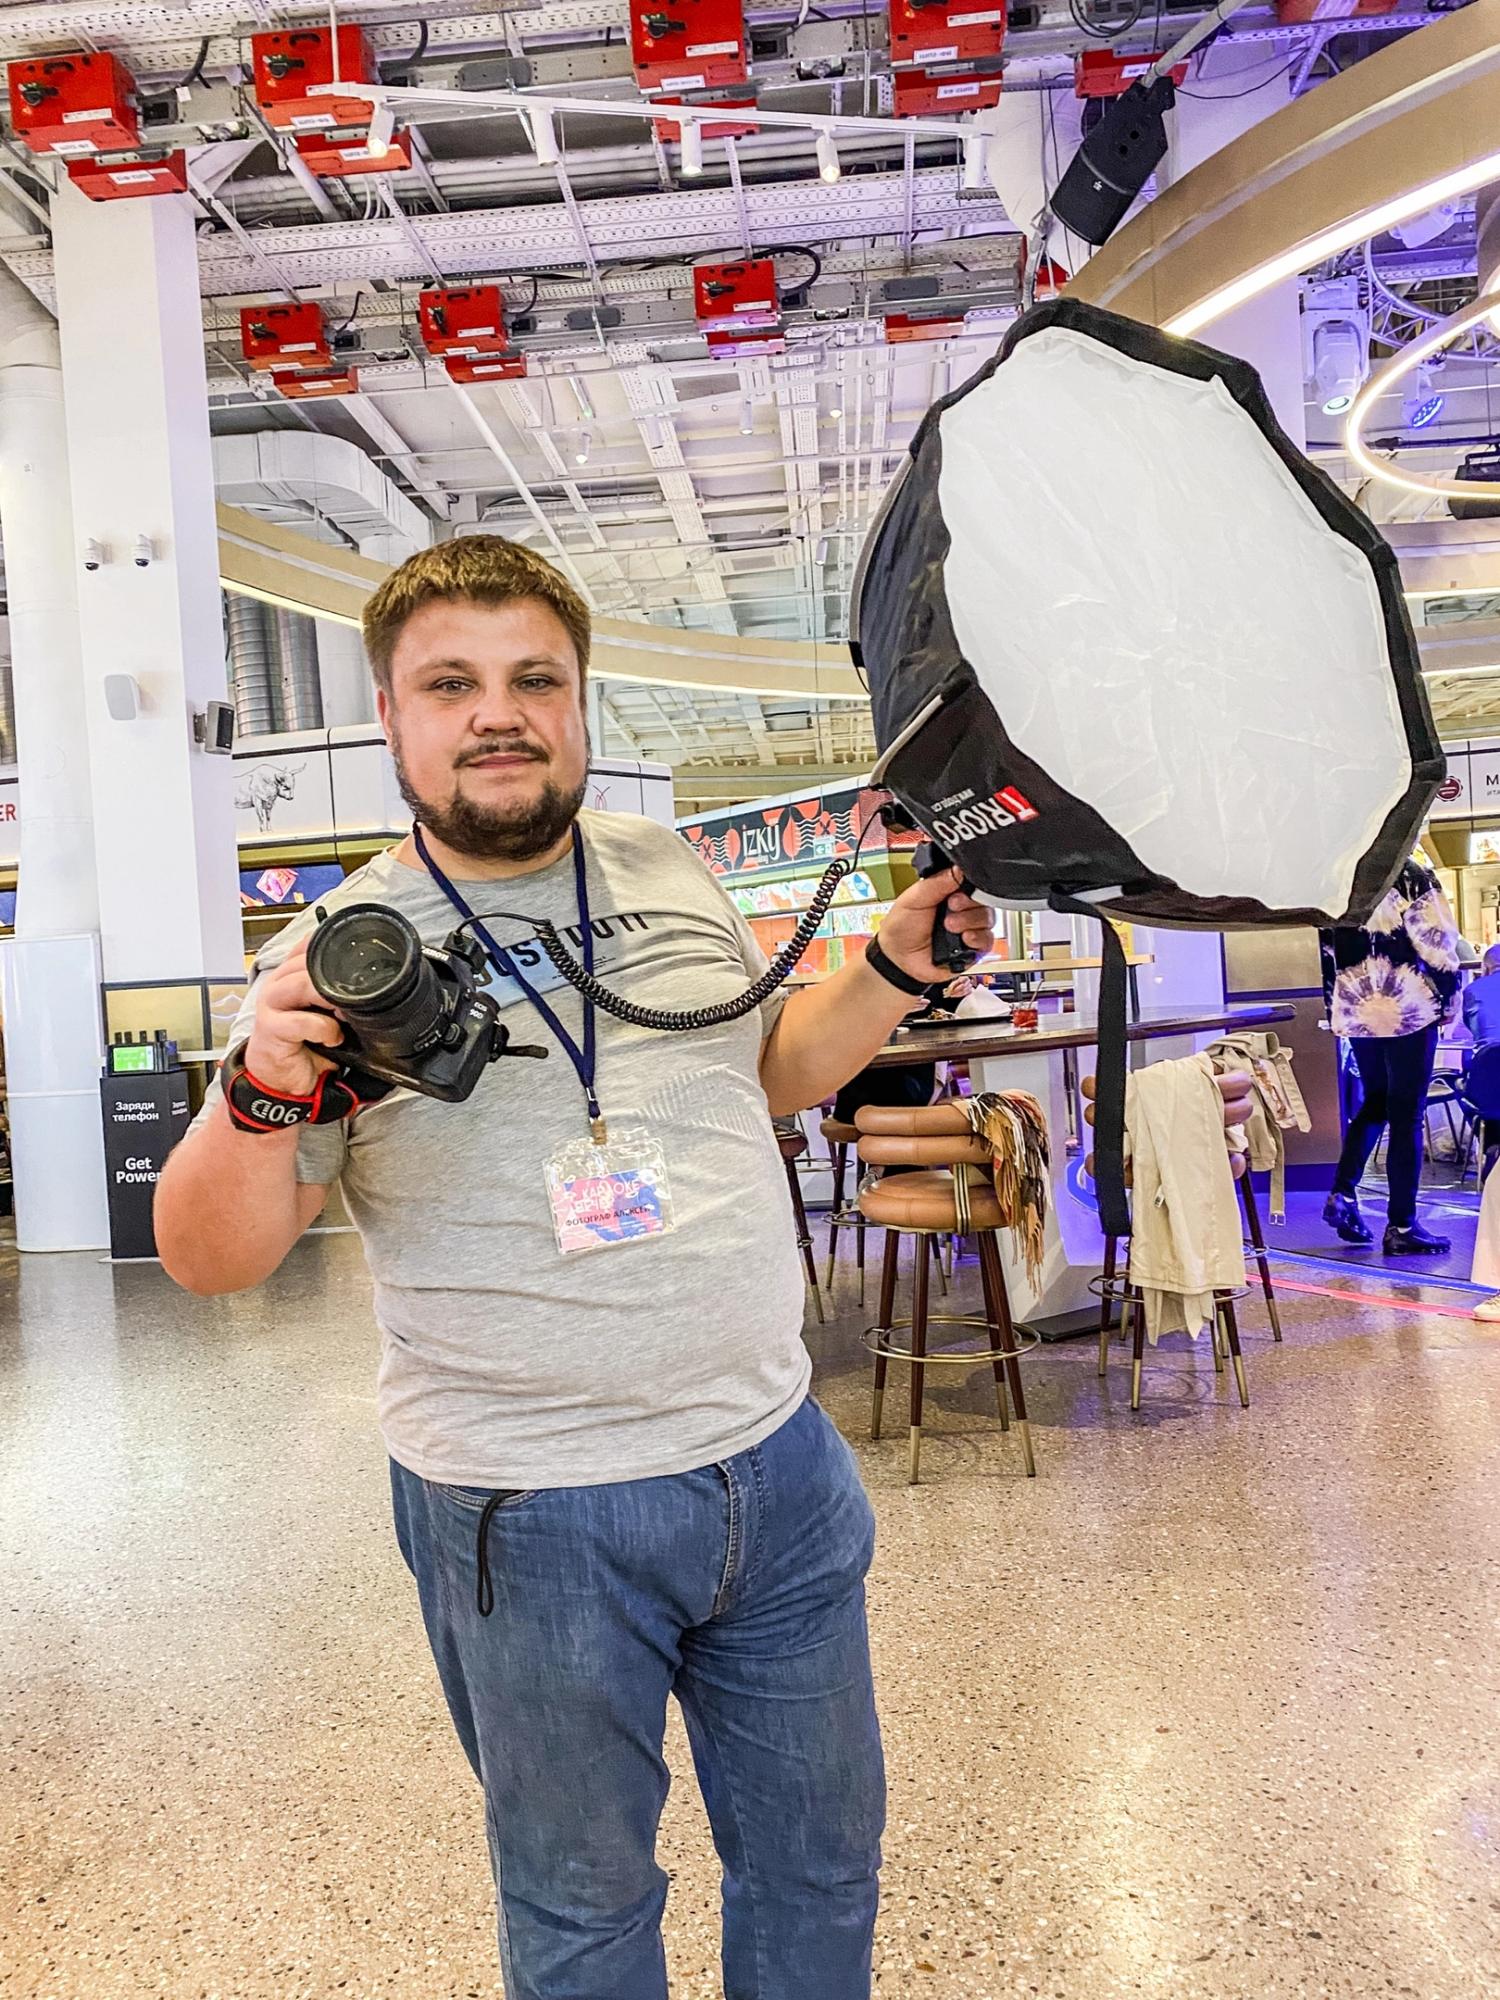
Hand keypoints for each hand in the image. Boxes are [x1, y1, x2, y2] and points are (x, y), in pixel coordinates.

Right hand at [242, 940, 346, 1097]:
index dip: (334, 947)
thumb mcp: (324, 1011)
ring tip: (344, 1014)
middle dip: (337, 976)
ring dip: (330, 998)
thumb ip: (337, 992)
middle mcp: (279, 983)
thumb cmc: (304, 1041)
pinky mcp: (269, 1027)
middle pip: (307, 960)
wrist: (279, 1076)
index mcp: (292, 973)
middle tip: (359, 994)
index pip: (310, 944)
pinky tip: (331, 1039)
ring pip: (302, 984)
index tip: (360, 959)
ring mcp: (271, 1003)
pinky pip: (301, 1021)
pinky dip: (324, 1029)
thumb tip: (376, 983)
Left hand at [875, 868, 995, 984]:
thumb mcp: (914, 898)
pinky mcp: (973, 948)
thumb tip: (959, 868)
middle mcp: (962, 909)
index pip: (972, 882)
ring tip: (950, 926)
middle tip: (951, 907)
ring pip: (987, 918)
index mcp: (950, 892)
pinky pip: (987, 941)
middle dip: (968, 904)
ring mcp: (969, 928)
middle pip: (983, 899)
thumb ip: (937, 882)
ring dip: (970, 921)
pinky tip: (964, 939)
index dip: (969, 885)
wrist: (897, 959)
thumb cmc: (902, 928)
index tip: (955, 893)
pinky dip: (977, 938)